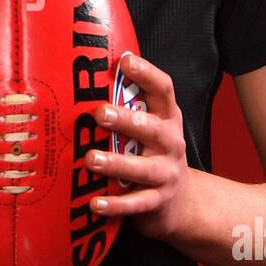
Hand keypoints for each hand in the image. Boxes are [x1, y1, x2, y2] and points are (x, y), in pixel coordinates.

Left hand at [86, 52, 199, 242]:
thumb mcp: (148, 128)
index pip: (163, 90)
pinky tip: (95, 203)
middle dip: (126, 120)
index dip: (146, 73)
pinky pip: (136, 203)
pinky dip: (116, 204)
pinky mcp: (157, 201)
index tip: (125, 61)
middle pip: (152, 129)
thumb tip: (83, 82)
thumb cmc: (153, 155)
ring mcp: (166, 173)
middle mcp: (170, 143)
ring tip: (91, 159)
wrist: (181, 202)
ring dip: (116, 163)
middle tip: (100, 113)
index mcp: (166, 118)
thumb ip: (127, 108)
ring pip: (142, 168)